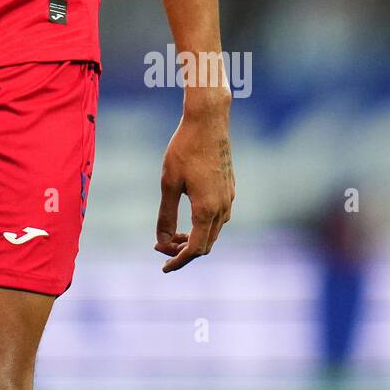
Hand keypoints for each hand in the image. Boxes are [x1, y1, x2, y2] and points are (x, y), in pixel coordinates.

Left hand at [155, 111, 233, 272]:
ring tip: (172, 234)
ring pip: (213, 232)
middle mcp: (222, 208)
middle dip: (183, 251)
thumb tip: (162, 241)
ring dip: (194, 238)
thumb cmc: (185, 149)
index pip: (195, 250)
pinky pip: (218, 218)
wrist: (209, 122)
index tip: (163, 267)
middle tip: (160, 247)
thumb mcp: (168, 183)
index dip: (178, 261)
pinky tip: (188, 217)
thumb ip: (166, 215)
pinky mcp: (229, 189)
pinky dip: (202, 226)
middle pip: (206, 244)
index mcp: (207, 209)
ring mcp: (229, 198)